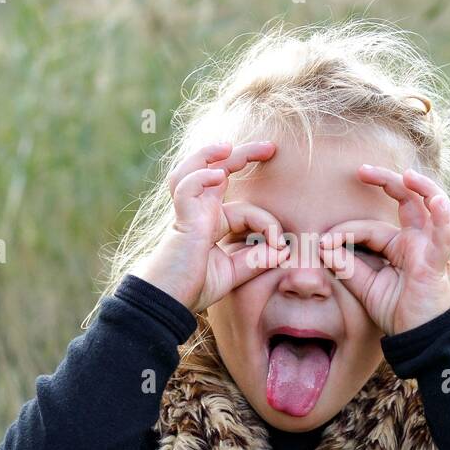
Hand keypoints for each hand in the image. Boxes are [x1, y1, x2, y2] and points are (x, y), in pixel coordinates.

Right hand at [127, 140, 288, 311]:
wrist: (167, 303)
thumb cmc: (194, 287)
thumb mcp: (234, 273)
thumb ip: (257, 259)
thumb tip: (283, 247)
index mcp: (212, 223)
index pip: (246, 209)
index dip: (268, 224)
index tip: (281, 247)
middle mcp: (200, 212)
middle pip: (217, 170)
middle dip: (243, 154)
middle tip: (271, 147)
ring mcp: (189, 213)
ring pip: (192, 170)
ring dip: (209, 153)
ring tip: (228, 146)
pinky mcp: (181, 220)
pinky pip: (186, 188)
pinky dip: (200, 177)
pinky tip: (217, 175)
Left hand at [317, 164, 449, 335]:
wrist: (417, 338)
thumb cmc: (395, 311)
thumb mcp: (363, 286)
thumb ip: (345, 265)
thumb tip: (323, 247)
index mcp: (399, 246)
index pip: (370, 228)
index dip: (344, 232)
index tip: (321, 243)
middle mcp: (416, 241)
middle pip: (406, 200)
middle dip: (386, 180)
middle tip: (361, 170)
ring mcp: (429, 248)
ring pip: (430, 207)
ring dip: (420, 187)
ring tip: (405, 174)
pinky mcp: (437, 261)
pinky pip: (443, 234)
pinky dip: (442, 215)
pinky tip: (435, 198)